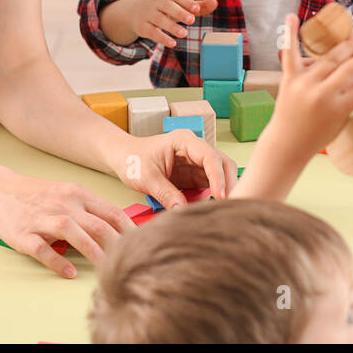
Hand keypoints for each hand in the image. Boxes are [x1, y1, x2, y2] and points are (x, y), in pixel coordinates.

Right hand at [0, 175, 132, 277]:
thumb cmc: (37, 195)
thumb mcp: (68, 193)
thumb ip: (91, 208)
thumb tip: (121, 226)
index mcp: (77, 194)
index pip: (111, 212)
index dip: (129, 230)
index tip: (142, 244)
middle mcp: (63, 203)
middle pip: (97, 223)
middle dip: (117, 243)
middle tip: (130, 260)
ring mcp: (43, 218)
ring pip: (72, 232)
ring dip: (92, 250)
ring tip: (105, 267)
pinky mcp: (24, 233)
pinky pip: (42, 248)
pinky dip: (56, 260)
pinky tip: (68, 271)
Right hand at [103, 0, 218, 48]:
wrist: (135, 12)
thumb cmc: (165, 10)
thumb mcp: (180, 7)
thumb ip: (198, 6)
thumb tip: (215, 3)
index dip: (187, 2)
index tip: (197, 9)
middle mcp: (158, 4)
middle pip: (167, 6)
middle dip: (179, 12)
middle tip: (192, 20)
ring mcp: (149, 15)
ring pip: (159, 19)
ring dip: (171, 26)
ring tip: (184, 34)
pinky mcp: (143, 27)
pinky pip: (152, 32)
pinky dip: (162, 38)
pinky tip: (172, 43)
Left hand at [116, 130, 237, 207]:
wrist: (124, 157)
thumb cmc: (133, 160)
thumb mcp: (146, 178)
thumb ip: (165, 193)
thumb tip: (182, 211)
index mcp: (184, 141)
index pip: (209, 156)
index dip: (218, 177)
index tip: (220, 196)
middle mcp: (195, 148)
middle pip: (223, 164)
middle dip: (229, 184)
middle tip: (229, 207)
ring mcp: (197, 162)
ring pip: (221, 175)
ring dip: (225, 191)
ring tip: (224, 211)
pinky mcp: (195, 175)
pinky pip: (211, 185)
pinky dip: (215, 197)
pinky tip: (214, 209)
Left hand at [266, 13, 352, 157]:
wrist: (287, 144)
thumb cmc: (318, 135)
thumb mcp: (342, 122)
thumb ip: (352, 101)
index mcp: (338, 109)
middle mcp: (321, 95)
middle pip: (350, 70)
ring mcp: (303, 85)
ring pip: (329, 59)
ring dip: (347, 46)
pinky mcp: (288, 79)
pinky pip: (290, 53)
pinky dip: (290, 34)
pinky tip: (292, 16)